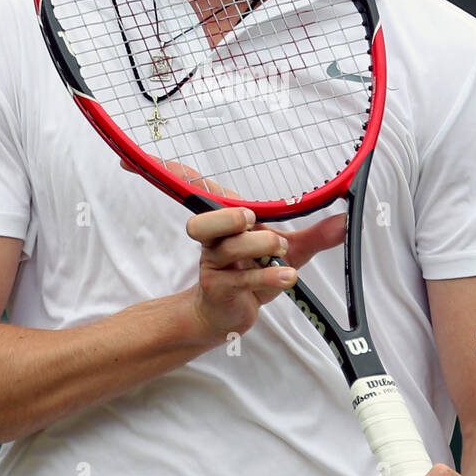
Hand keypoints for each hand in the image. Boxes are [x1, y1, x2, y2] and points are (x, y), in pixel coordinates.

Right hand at [119, 156, 345, 341]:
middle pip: (203, 219)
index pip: (190, 187)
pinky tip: (287, 277)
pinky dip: (270, 279)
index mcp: (223, 219)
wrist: (230, 316)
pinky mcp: (221, 291)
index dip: (168, 171)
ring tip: (281, 253)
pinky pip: (244, 281)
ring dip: (260, 247)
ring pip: (228, 248)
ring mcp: (214, 265)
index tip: (130, 159)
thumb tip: (345, 220)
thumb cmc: (253, 274)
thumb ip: (315, 234)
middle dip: (229, 217)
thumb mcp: (289, 251)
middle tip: (252, 219)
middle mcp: (213, 239)